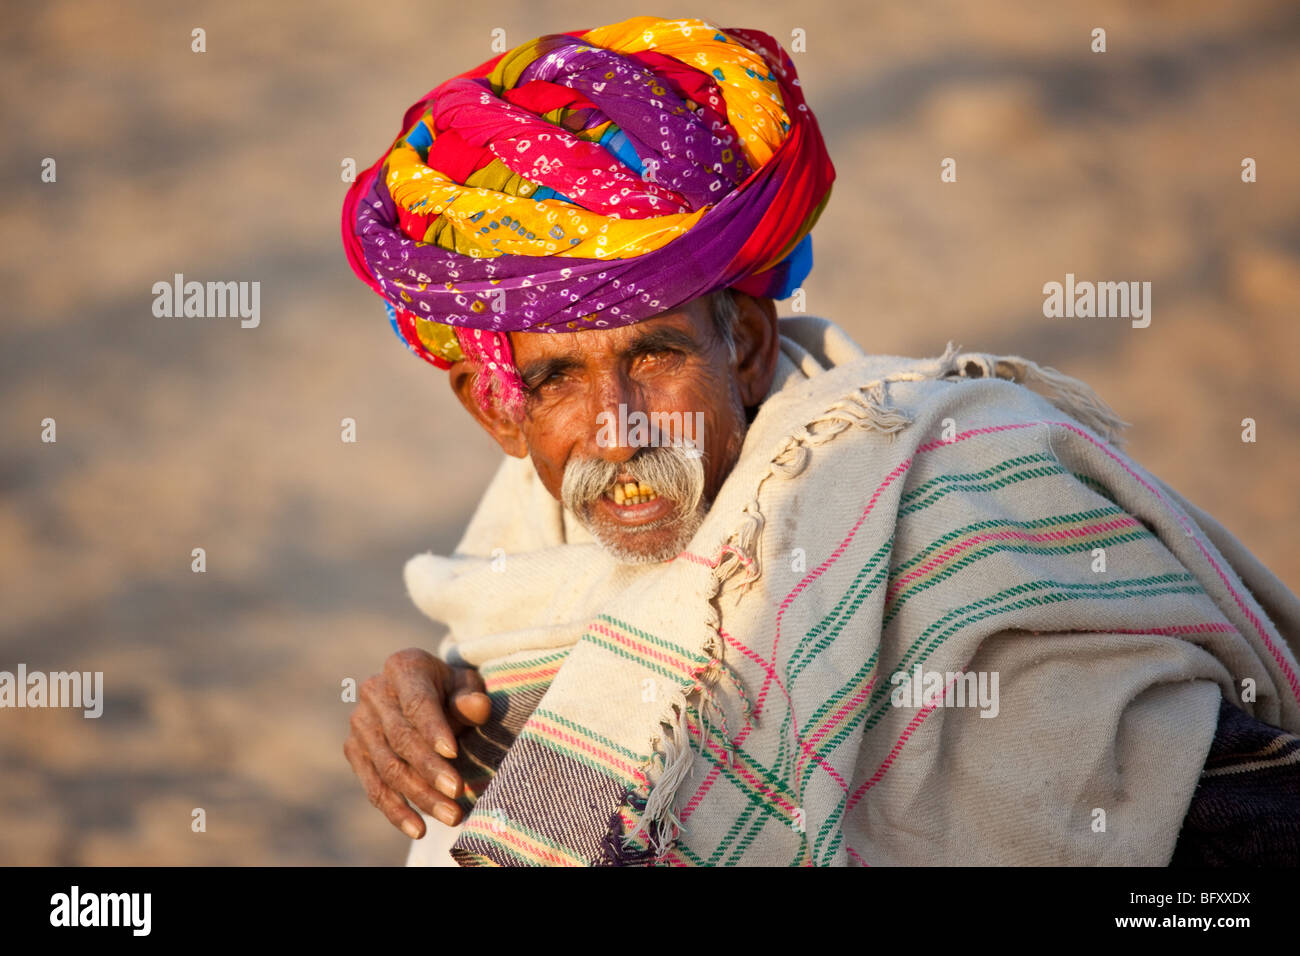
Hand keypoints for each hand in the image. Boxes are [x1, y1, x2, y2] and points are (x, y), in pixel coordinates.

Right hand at [343, 647, 490, 839]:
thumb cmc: (452, 690)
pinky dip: (396, 810)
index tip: (453, 753)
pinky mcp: (354, 751)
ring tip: (451, 816)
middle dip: (430, 770)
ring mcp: (359, 723)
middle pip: (401, 739)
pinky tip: (419, 828)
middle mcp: (373, 692)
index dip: (433, 728)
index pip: (417, 702)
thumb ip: (470, 698)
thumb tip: (478, 707)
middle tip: (458, 793)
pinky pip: (374, 786)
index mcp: (402, 667)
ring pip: (388, 768)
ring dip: (419, 796)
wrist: (425, 693)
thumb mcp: (466, 685)